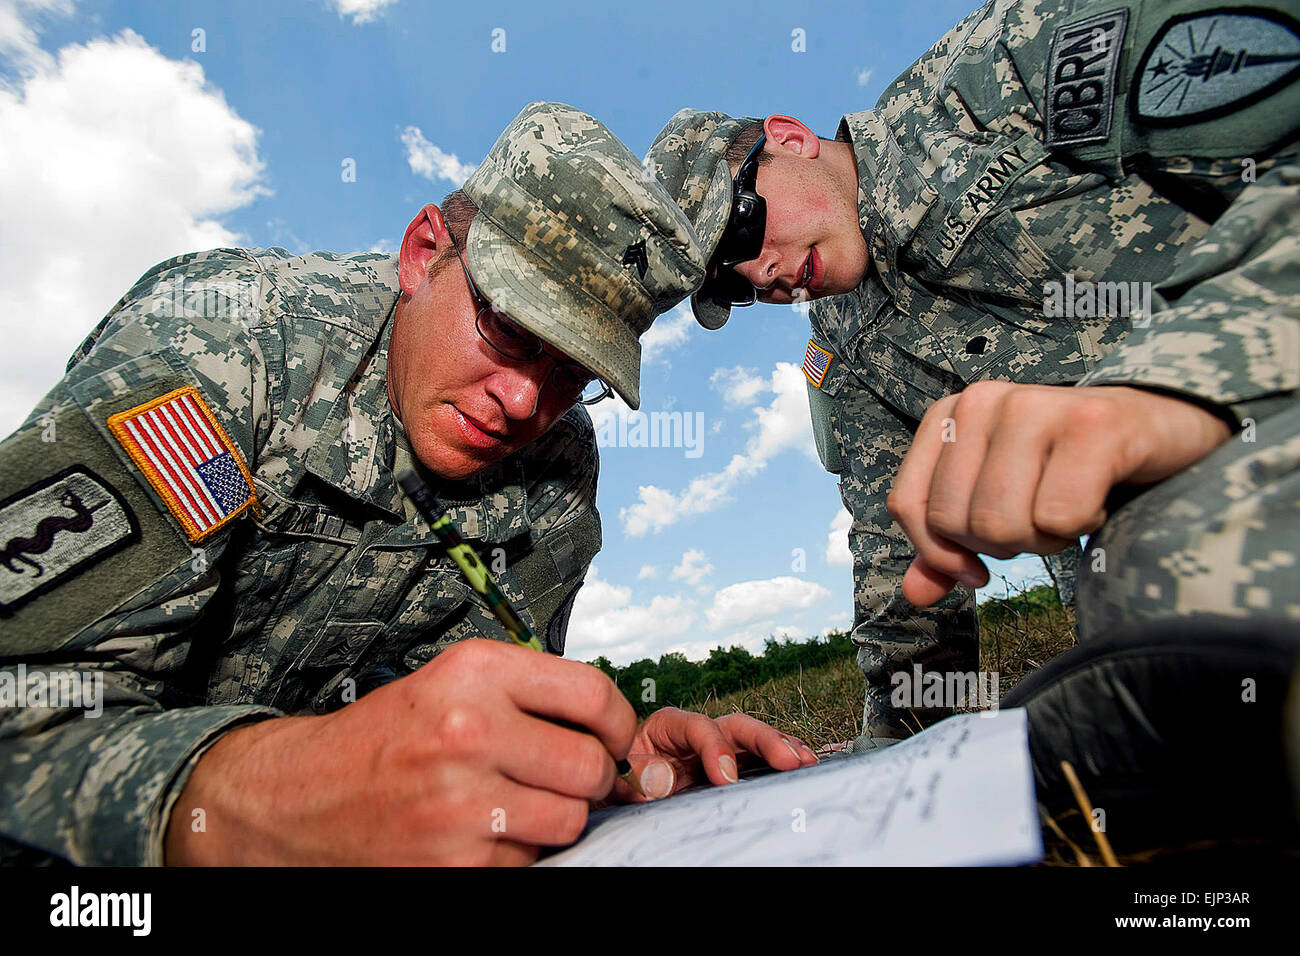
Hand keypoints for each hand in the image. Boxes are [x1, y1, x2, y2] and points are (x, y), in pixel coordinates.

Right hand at [164, 639, 637, 865]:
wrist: (302, 797)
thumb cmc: (383, 738)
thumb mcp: (451, 683)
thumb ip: (527, 692)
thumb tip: (609, 723)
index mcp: (474, 674)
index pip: (591, 692)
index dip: (620, 720)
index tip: (618, 735)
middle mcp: (468, 730)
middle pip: (590, 764)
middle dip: (593, 777)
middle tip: (574, 777)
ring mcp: (461, 800)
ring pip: (569, 819)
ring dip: (559, 817)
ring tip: (524, 803)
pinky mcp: (454, 860)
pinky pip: (529, 858)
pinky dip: (519, 850)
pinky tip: (489, 830)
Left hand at [606, 708, 818, 802]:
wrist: (617, 795)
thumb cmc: (615, 784)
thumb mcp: (618, 779)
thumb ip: (639, 777)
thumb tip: (663, 779)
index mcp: (666, 726)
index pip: (698, 727)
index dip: (715, 749)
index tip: (727, 779)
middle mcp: (696, 733)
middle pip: (736, 726)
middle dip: (765, 740)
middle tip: (790, 760)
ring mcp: (716, 750)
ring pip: (753, 740)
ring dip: (782, 748)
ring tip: (806, 762)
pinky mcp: (728, 769)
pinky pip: (757, 762)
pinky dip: (779, 762)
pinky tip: (801, 767)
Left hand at [887, 383, 1231, 607]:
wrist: (1158, 427)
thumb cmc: (1067, 468)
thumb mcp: (998, 500)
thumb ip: (950, 545)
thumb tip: (915, 594)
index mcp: (951, 414)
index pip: (908, 505)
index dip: (939, 552)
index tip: (976, 567)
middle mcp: (983, 400)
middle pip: (958, 523)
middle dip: (1004, 543)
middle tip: (1040, 518)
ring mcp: (1035, 405)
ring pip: (1003, 524)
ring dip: (1044, 537)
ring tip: (1069, 504)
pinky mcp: (1091, 422)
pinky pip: (1058, 516)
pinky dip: (1083, 525)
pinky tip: (1098, 497)